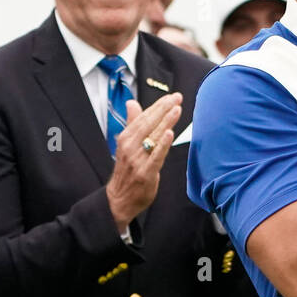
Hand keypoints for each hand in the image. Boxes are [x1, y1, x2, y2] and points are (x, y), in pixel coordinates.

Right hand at [106, 92, 182, 229]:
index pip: (143, 117)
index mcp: (126, 138)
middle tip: (178, 98)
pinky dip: (162, 144)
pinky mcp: (145, 173)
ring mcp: (137, 160)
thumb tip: (132, 102)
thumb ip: (132, 123)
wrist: (119, 199)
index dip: (158, 106)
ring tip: (177, 109)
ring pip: (153, 137)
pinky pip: (155, 156)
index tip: (172, 96)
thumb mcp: (126, 144)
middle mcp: (130, 146)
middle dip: (164, 109)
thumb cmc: (127, 170)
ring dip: (165, 122)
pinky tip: (169, 133)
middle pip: (148, 124)